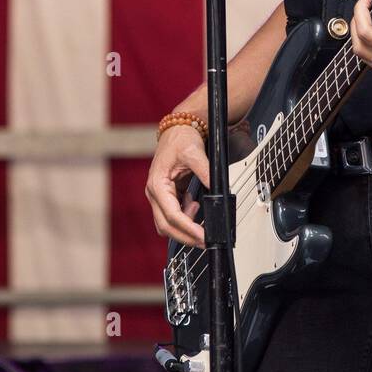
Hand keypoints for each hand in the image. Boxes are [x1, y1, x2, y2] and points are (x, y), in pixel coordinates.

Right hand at [145, 124, 208, 247]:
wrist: (177, 130)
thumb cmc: (181, 139)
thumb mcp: (195, 152)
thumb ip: (206, 172)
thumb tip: (217, 189)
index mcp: (157, 184)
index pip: (171, 215)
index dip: (188, 229)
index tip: (203, 236)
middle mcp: (154, 193)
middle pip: (166, 226)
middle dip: (186, 236)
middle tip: (205, 241)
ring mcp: (159, 196)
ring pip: (168, 224)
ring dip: (185, 227)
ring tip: (199, 211)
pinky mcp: (166, 197)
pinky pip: (173, 215)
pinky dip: (185, 217)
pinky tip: (194, 204)